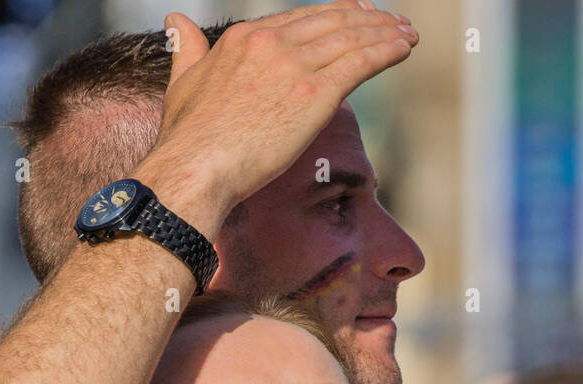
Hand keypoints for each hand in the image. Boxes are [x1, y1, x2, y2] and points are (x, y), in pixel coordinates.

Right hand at [139, 0, 417, 226]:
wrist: (195, 168)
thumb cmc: (187, 138)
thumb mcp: (183, 81)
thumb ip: (187, 49)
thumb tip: (176, 22)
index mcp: (243, 38)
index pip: (299, 19)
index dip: (332, 15)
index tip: (354, 15)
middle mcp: (271, 42)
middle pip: (331, 21)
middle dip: (366, 18)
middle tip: (390, 21)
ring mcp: (294, 65)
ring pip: (351, 37)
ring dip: (385, 32)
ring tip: (406, 34)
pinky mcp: (315, 93)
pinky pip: (361, 61)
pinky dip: (386, 50)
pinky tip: (403, 48)